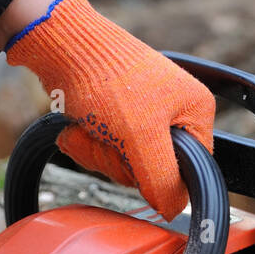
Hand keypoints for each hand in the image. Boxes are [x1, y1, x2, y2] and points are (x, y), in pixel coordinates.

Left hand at [1, 0, 215, 219]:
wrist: (59, 44)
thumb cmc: (105, 77)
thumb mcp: (141, 136)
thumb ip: (162, 179)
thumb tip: (173, 210)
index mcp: (195, 111)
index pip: (191, 169)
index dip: (161, 176)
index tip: (138, 161)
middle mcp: (173, 113)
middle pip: (153, 171)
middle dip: (120, 161)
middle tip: (108, 137)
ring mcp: (143, 115)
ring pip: (125, 164)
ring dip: (99, 153)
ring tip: (89, 126)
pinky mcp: (114, 117)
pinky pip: (106, 151)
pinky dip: (87, 143)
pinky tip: (78, 126)